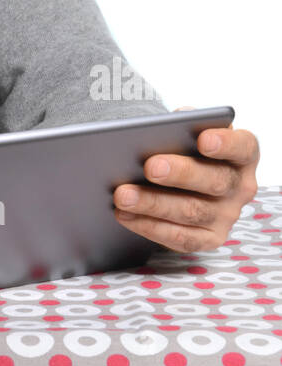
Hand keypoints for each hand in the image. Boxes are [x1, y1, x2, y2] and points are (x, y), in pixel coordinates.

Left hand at [112, 109, 259, 253]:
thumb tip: (159, 128)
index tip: (203, 139)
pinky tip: (125, 215)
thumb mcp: (189, 132)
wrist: (184, 178)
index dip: (225, 143)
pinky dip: (149, 226)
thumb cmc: (185, 147)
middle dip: (180, 174)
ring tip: (123, 195)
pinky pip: (180, 237)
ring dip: (153, 203)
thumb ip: (182, 127)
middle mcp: (240, 186)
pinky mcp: (210, 238)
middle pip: (215, 181)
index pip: (243, 147)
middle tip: (150, 167)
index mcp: (243, 154)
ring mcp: (227, 216)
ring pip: (191, 211)